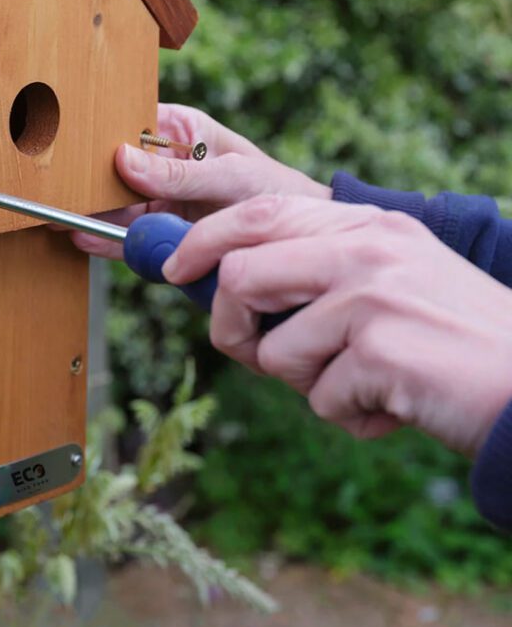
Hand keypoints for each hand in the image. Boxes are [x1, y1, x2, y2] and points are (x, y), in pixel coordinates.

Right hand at [73, 104, 329, 258]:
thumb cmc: (275, 192)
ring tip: (60, 216)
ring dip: (89, 213)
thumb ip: (178, 172)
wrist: (298, 242)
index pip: (125, 126)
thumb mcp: (231, 175)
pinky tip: (82, 238)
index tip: (71, 147)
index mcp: (175, 129)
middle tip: (56, 188)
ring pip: (112, 204)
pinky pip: (124, 235)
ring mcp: (155, 199)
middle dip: (86, 180)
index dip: (97, 136)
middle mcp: (159, 163)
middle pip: (110, 169)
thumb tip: (123, 158)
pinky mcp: (157, 232)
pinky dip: (103, 240)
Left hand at [165, 195, 511, 454]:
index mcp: (365, 225)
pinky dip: (349, 415)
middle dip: (229, 327)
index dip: (203, 240)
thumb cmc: (452, 342)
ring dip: (307, 383)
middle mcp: (365, 249)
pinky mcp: (380, 352)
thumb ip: (318, 270)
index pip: (258, 211)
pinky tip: (395, 407)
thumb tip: (228, 284)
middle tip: (253, 352)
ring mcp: (372, 297)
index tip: (175, 269)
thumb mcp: (392, 278)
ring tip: (364, 382)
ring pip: (273, 351)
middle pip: (239, 277)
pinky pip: (320, 398)